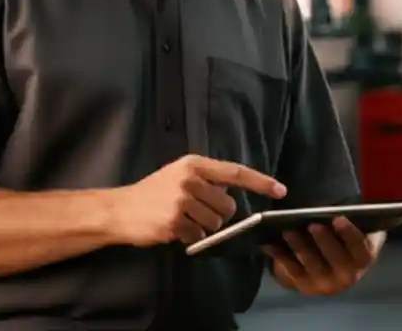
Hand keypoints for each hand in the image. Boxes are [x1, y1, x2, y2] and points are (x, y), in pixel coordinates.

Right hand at [113, 154, 286, 246]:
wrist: (121, 208)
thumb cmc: (153, 192)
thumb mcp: (179, 175)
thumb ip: (206, 180)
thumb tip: (232, 195)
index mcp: (194, 164)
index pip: (236, 172)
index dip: (260, 182)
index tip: (280, 190)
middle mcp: (190, 180)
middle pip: (228, 206)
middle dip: (218, 214)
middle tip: (196, 212)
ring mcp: (181, 202)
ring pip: (215, 224)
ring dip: (203, 227)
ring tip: (182, 219)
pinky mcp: (174, 223)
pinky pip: (198, 236)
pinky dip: (190, 237)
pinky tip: (174, 228)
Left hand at [262, 217, 379, 295]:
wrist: (331, 266)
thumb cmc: (343, 237)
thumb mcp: (351, 229)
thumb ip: (348, 220)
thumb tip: (332, 206)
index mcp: (363, 258)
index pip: (361, 248)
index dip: (350, 234)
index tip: (337, 218)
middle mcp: (348, 276)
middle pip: (337, 259)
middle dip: (324, 242)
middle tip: (312, 225)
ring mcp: (326, 284)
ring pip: (313, 266)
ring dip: (300, 248)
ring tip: (288, 231)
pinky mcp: (306, 287)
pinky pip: (292, 271)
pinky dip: (281, 257)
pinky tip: (270, 244)